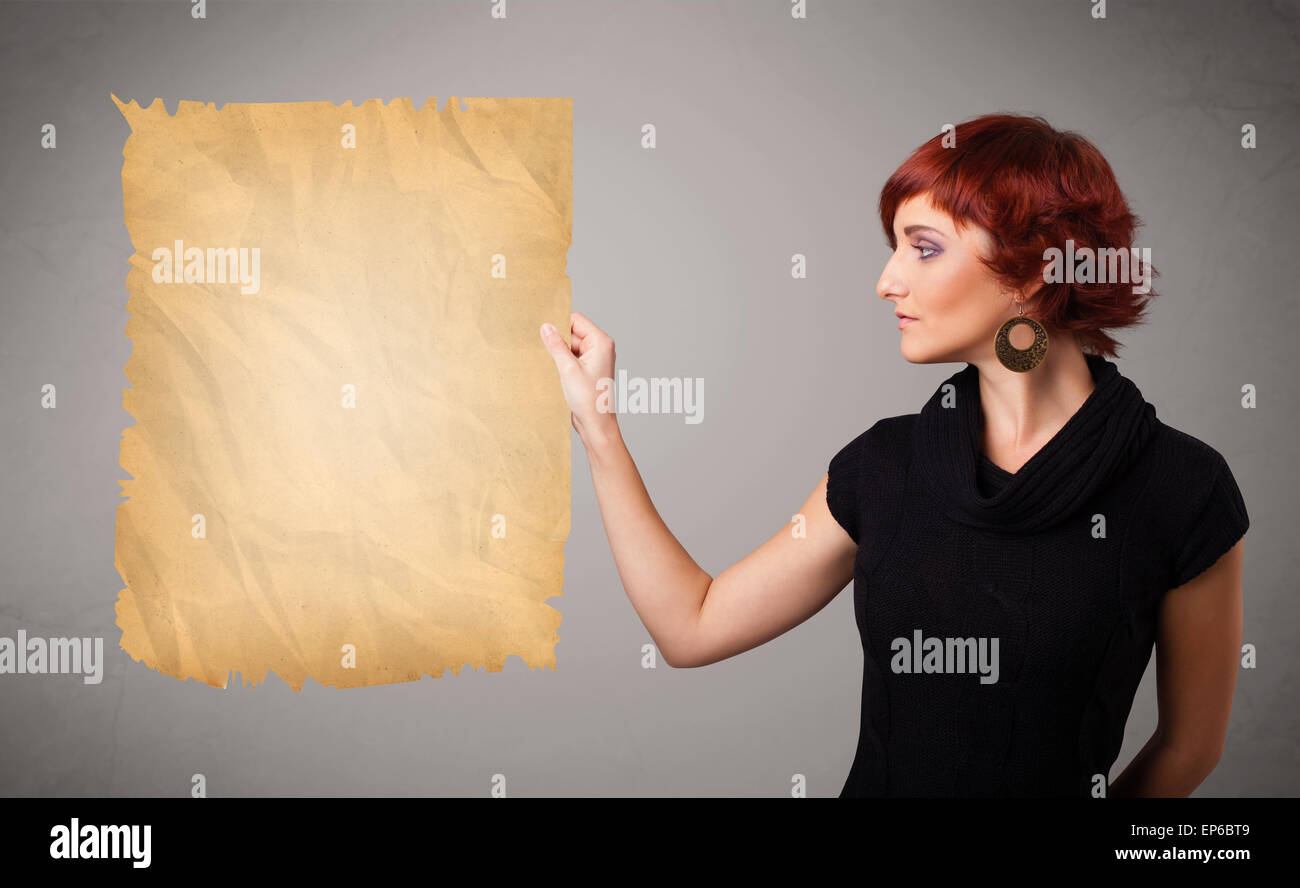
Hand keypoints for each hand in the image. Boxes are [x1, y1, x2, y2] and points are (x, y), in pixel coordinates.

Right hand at [540, 311, 618, 443]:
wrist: (595, 424)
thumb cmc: (589, 399)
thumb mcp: (568, 368)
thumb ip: (556, 345)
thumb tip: (546, 327)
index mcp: (601, 342)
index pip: (577, 320)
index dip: (560, 324)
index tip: (545, 331)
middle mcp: (600, 348)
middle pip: (573, 332)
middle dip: (559, 341)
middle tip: (547, 352)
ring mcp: (594, 359)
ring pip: (570, 346)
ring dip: (559, 353)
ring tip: (555, 367)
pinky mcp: (587, 369)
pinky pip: (572, 357)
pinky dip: (562, 362)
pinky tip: (556, 371)